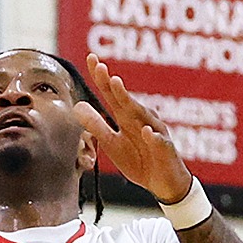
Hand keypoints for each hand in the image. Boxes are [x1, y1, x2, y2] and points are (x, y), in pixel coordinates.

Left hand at [74, 53, 195, 204]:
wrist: (164, 183)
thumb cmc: (140, 161)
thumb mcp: (113, 144)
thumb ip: (97, 126)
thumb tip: (77, 107)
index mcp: (126, 117)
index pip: (112, 94)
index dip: (101, 78)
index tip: (91, 59)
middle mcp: (140, 120)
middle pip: (125, 99)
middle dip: (113, 84)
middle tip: (100, 68)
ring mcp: (155, 133)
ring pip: (142, 116)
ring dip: (130, 102)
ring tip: (117, 87)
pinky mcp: (165, 149)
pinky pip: (159, 142)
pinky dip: (153, 137)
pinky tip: (147, 132)